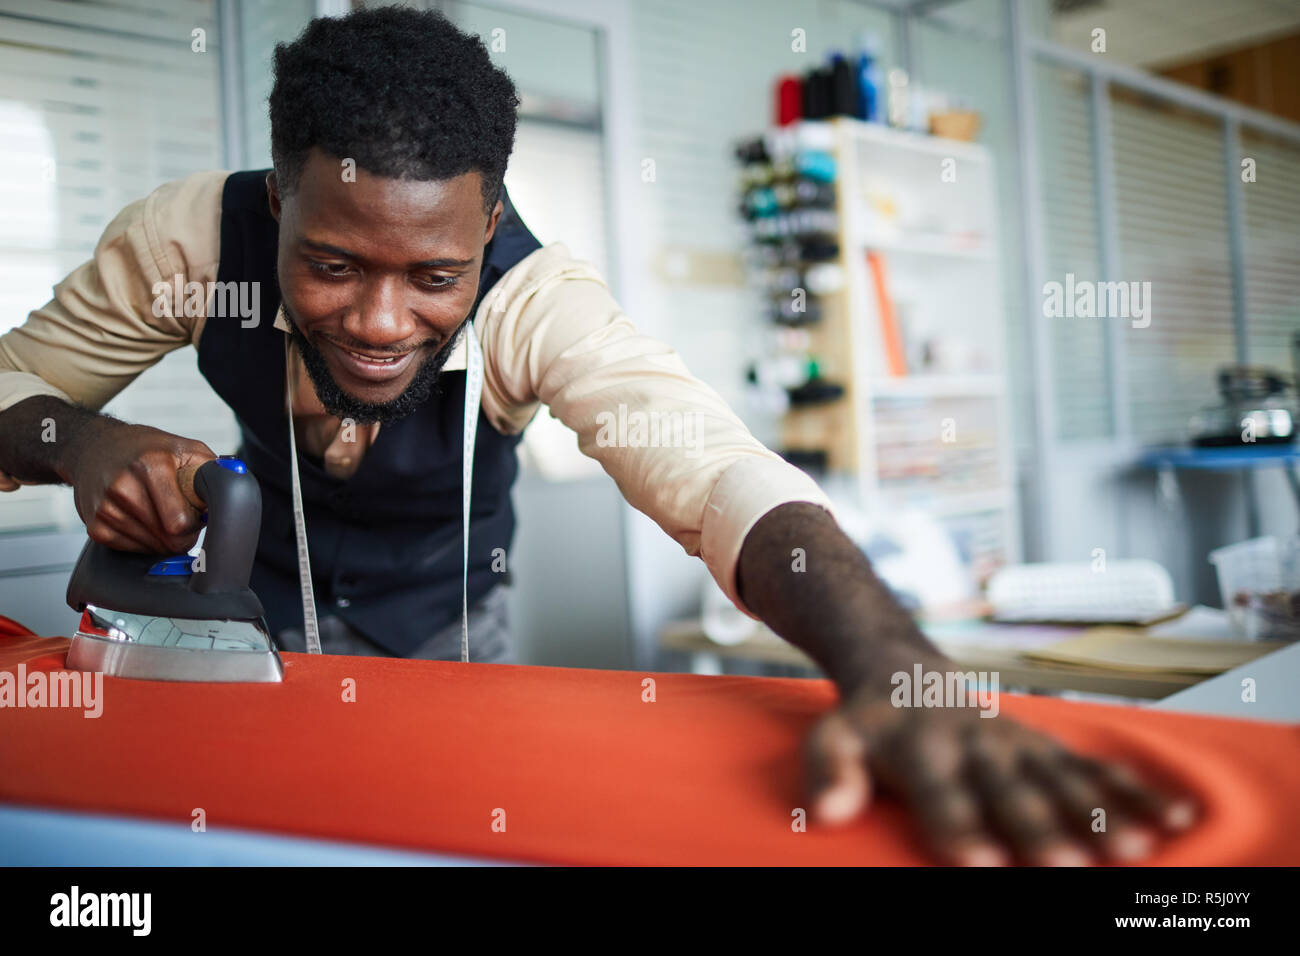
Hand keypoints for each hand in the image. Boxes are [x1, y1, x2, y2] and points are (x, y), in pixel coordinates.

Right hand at [60, 420, 214, 554]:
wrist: (96, 447)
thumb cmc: (147, 449)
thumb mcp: (185, 448)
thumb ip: (213, 470)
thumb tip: (236, 487)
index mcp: (151, 466)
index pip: (180, 523)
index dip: (194, 523)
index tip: (194, 514)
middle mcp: (123, 486)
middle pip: (167, 539)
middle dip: (181, 534)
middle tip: (179, 518)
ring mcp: (105, 507)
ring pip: (150, 547)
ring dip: (162, 539)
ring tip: (160, 516)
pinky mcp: (94, 525)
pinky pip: (129, 549)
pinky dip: (142, 542)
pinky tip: (143, 523)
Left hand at [805, 672, 1197, 864]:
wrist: (905, 670)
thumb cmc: (870, 724)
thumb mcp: (835, 736)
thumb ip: (831, 771)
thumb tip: (827, 815)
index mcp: (921, 748)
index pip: (939, 792)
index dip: (958, 824)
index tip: (980, 861)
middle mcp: (976, 746)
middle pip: (1010, 790)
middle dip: (1040, 827)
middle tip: (1068, 867)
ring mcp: (1018, 745)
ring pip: (1063, 779)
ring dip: (1100, 813)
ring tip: (1135, 852)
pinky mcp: (1047, 746)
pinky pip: (1096, 767)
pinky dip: (1138, 790)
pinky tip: (1179, 818)